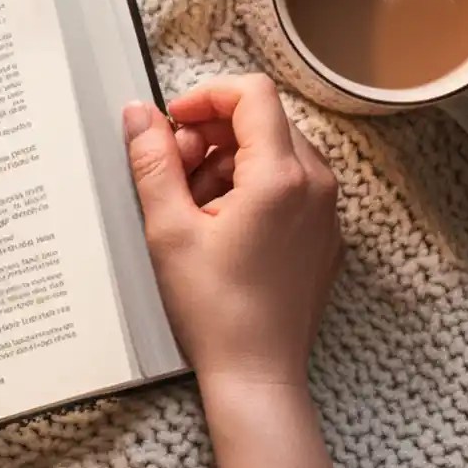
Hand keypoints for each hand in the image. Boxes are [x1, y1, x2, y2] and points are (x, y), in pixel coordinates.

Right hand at [123, 74, 341, 387]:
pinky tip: (222, 229)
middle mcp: (316, 184)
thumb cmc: (214, 309)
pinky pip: (291, 186)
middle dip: (212, 134)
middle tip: (174, 173)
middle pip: (264, 121)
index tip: (174, 124)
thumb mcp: (169, 229)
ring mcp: (327, 211)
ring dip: (230, 162)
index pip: (252, 93)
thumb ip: (153, 161)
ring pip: (276, 152)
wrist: (257, 374)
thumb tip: (139, 114)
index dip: (206, 96)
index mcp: (281, 176)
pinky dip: (253, 188)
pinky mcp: (325, 234)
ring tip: (195, 208)